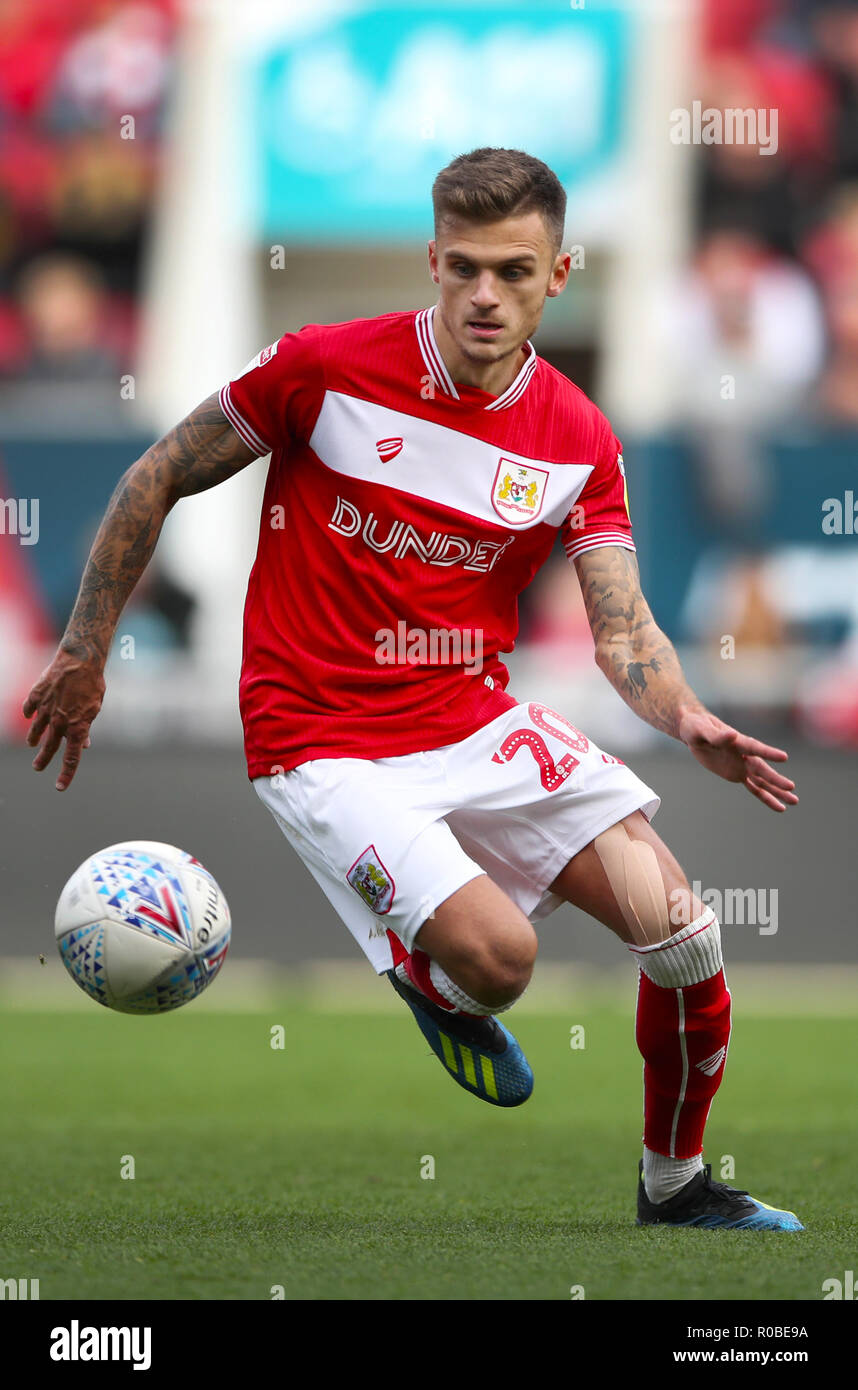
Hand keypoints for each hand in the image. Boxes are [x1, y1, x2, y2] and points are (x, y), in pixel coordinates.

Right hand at [23, 649, 105, 789]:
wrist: (79, 661)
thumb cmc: (92, 685)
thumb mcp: (94, 709)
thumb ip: (86, 727)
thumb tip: (84, 743)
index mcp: (77, 728)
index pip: (71, 758)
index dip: (66, 775)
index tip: (59, 787)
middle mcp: (59, 723)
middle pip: (50, 747)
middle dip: (43, 760)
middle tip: (37, 768)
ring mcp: (46, 709)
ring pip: (37, 729)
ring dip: (34, 738)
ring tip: (32, 744)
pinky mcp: (36, 696)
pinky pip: (30, 709)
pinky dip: (30, 713)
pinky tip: (30, 716)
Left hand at [678, 708, 798, 811]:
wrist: (694, 731)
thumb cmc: (696, 726)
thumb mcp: (701, 730)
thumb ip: (716, 735)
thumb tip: (732, 735)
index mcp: (736, 742)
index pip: (754, 748)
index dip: (768, 753)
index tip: (784, 757)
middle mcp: (743, 754)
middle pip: (761, 769)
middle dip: (775, 778)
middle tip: (791, 787)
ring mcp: (742, 765)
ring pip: (763, 781)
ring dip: (777, 791)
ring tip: (795, 802)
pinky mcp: (738, 774)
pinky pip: (754, 788)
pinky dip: (766, 797)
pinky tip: (780, 807)